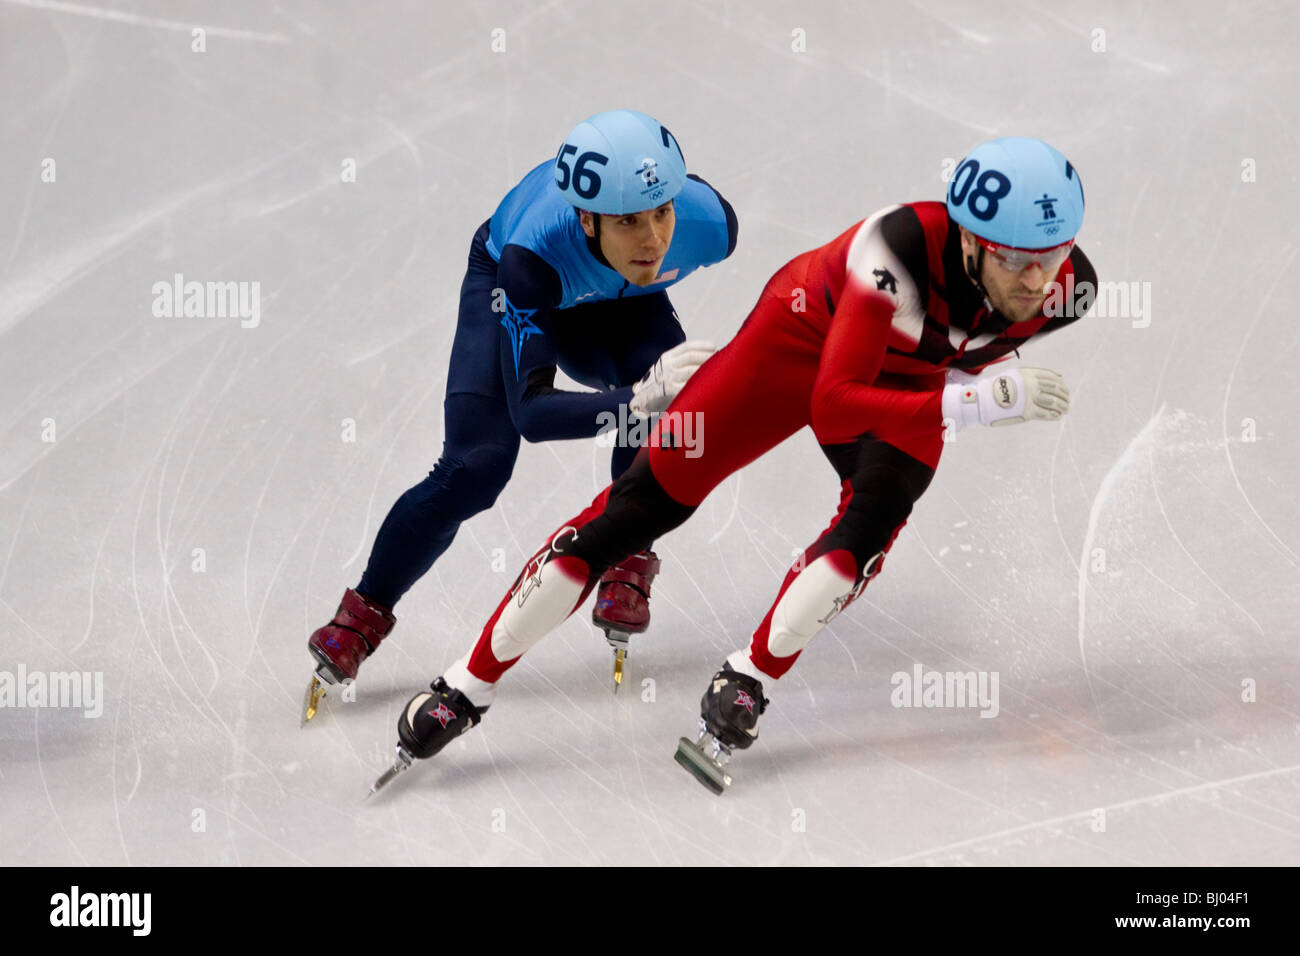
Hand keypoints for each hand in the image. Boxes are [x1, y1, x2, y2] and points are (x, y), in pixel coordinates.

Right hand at [630, 340, 715, 415]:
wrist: (643, 399)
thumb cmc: (660, 383)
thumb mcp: (667, 368)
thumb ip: (681, 363)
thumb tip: (704, 358)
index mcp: (667, 357)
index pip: (687, 347)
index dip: (701, 345)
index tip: (713, 346)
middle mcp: (667, 365)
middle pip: (691, 357)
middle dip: (707, 357)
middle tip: (720, 359)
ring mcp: (669, 377)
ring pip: (692, 370)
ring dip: (706, 369)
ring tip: (717, 371)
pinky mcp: (671, 390)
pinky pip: (688, 384)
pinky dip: (699, 383)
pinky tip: (708, 384)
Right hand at [941, 366, 1069, 431]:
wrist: (981, 401)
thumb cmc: (994, 389)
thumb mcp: (1011, 376)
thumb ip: (1026, 377)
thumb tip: (1042, 381)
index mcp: (1028, 374)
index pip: (1051, 377)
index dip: (1060, 384)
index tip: (1064, 388)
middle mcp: (1031, 385)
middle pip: (1055, 389)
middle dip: (1064, 395)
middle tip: (1067, 400)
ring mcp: (1031, 398)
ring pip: (1053, 402)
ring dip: (1062, 406)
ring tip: (1066, 409)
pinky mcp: (1028, 412)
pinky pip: (1046, 414)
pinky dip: (1054, 415)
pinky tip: (1057, 416)